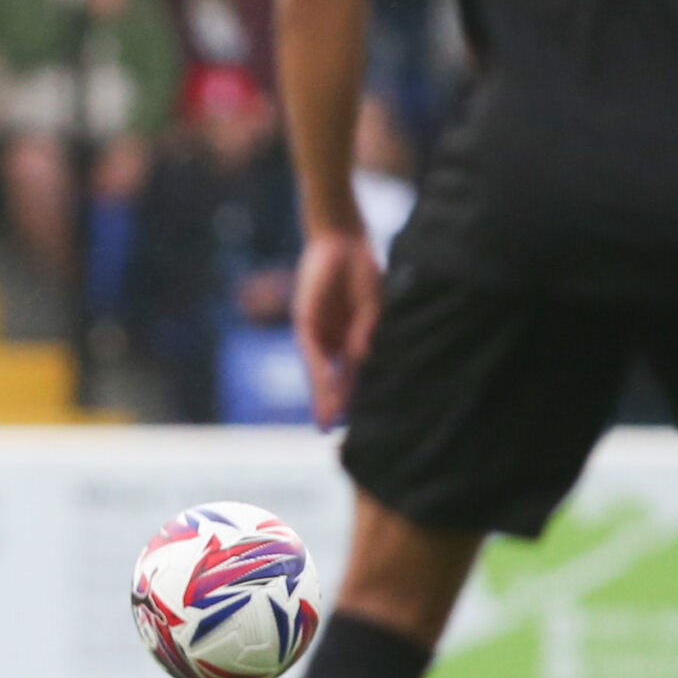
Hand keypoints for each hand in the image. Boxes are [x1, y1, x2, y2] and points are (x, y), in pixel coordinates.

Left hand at [294, 228, 380, 429]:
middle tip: (331, 434)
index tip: (366, 422)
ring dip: (323, 398)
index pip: (355, 375)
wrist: (342, 243)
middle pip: (335, 380)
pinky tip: (321, 393)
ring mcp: (321, 334)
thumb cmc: (363, 273)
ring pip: (322, 373)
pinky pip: (311, 355)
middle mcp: (335, 341)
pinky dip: (317, 374)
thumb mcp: (371, 308)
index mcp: (354, 339)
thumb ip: (365, 333)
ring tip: (326, 424)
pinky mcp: (306, 323)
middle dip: (335, 406)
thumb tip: (361, 359)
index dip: (358, 398)